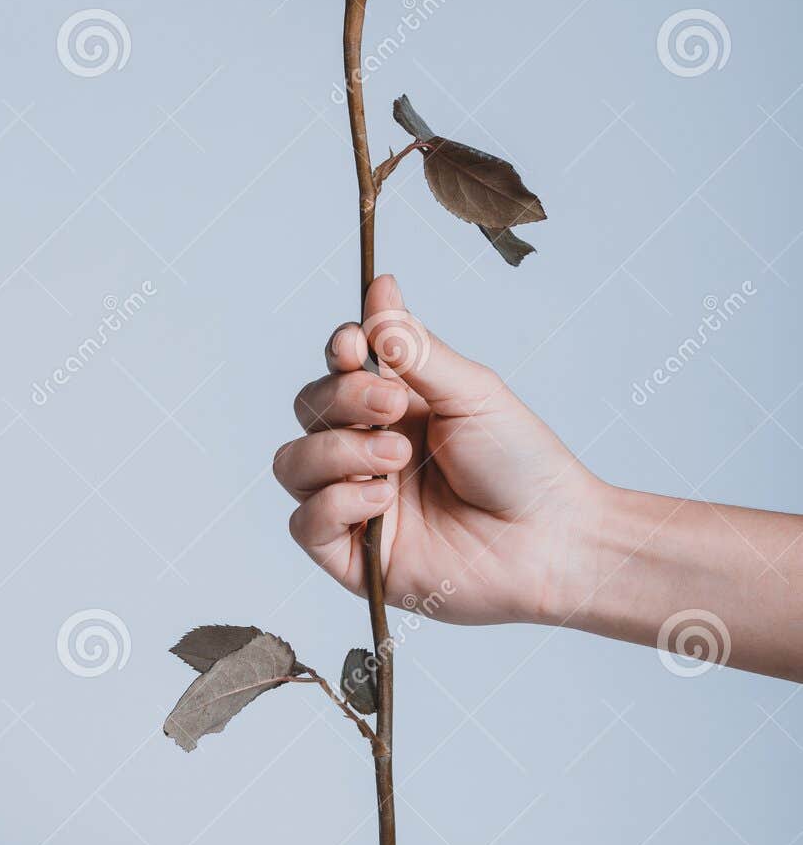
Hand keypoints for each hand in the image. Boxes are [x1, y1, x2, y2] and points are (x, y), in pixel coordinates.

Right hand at [273, 274, 602, 625]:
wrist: (551, 539)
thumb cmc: (522, 464)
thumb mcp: (469, 391)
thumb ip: (413, 347)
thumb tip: (380, 289)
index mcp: (394, 408)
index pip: (335, 369)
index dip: (335, 353)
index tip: (353, 346)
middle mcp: (367, 452)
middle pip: (308, 409)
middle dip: (343, 399)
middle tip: (393, 406)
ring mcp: (357, 504)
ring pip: (293, 463)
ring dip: (337, 451)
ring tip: (397, 459)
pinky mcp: (354, 556)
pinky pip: (305, 522)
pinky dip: (336, 503)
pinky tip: (384, 501)